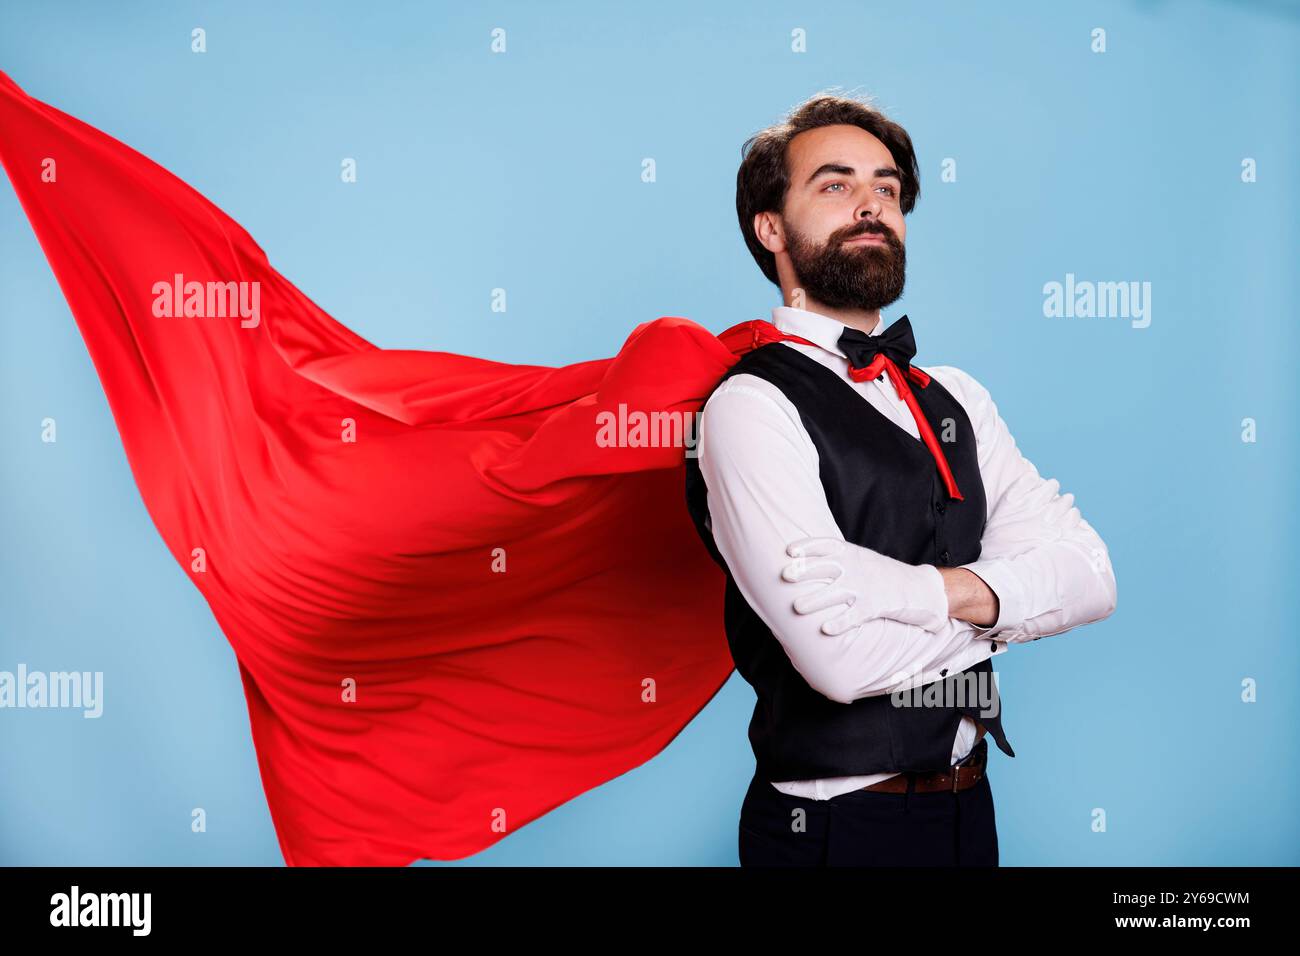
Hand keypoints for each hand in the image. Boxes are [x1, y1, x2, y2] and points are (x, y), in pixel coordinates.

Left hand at [782, 536, 949, 633]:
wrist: (918, 588)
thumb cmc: (880, 573)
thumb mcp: (860, 558)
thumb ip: (836, 558)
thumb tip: (802, 562)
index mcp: (850, 553)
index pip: (826, 545)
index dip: (807, 547)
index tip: (790, 551)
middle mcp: (855, 568)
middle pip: (826, 567)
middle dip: (805, 571)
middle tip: (785, 575)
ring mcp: (865, 587)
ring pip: (836, 593)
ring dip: (815, 600)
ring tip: (797, 607)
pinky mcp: (875, 606)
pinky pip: (855, 615)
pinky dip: (840, 622)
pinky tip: (826, 629)